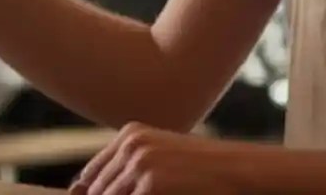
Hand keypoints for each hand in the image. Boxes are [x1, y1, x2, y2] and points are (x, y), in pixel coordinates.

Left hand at [71, 123, 243, 194]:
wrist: (243, 171)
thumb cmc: (206, 172)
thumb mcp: (163, 159)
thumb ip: (129, 172)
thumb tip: (83, 192)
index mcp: (130, 136)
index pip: (88, 179)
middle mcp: (131, 145)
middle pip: (96, 194)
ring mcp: (140, 164)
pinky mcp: (150, 185)